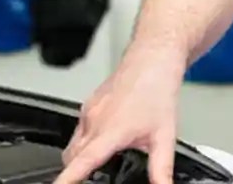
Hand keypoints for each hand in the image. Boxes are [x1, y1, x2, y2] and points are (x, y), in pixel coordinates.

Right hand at [55, 46, 187, 183]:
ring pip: (73, 143)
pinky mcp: (89, 104)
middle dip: (74, 171)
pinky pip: (79, 128)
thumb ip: (161, 168)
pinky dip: (86, 140)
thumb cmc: (158, 90)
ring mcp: (89, 111)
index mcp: (111, 131)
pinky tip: (104, 140)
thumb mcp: (165, 136)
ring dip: (80, 156)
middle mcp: (95, 121)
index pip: (82, 162)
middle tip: (86, 179)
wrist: (154, 59)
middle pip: (72, 157)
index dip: (67, 179)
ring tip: (98, 163)